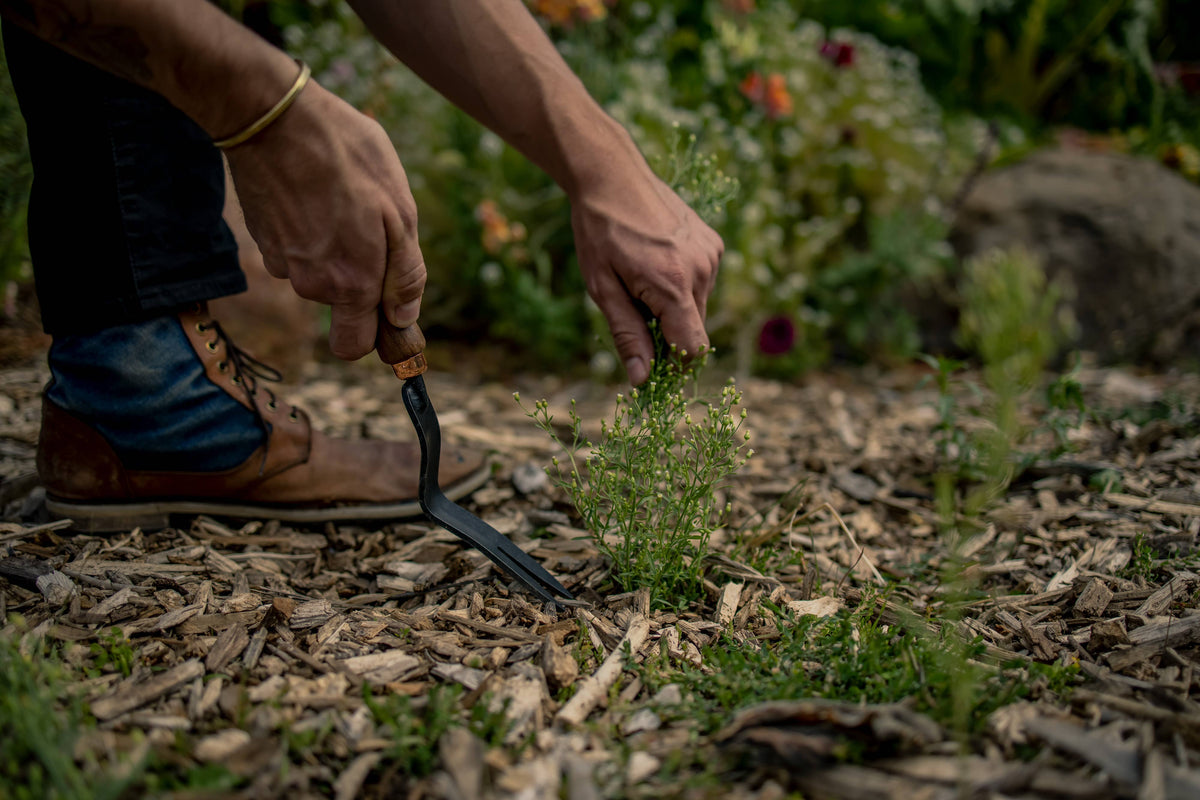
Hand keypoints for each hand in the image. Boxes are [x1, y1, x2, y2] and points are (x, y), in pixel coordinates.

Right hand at [224, 81, 425, 359]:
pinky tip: (314, 190)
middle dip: (360, 276)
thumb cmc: (348, 157)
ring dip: (336, 245)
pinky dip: (309, 228)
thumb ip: (405, 274)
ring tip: (342, 197)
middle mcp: (311, 284)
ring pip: (319, 271)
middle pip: (342, 303)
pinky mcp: (262, 239)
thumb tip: (403, 318)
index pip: (354, 347)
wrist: (274, 117)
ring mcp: (281, 263)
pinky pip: (297, 248)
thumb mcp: (401, 211)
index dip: (373, 334)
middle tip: (371, 226)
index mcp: (350, 284)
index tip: (386, 310)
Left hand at [571, 171, 722, 384]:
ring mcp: (711, 254)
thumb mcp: (602, 288)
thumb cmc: (599, 232)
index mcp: (673, 285)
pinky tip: (656, 262)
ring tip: (641, 279)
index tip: (651, 367)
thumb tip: (642, 379)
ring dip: (674, 308)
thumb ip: (627, 334)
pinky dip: (682, 284)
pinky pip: (702, 281)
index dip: (674, 367)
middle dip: (668, 334)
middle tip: (632, 311)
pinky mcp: (712, 242)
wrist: (612, 175)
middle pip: (695, 329)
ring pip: (698, 306)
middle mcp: (702, 270)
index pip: (692, 349)